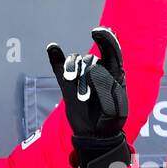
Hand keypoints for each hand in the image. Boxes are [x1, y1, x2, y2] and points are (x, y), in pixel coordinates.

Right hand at [46, 27, 130, 167]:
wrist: (96, 135)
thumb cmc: (110, 120)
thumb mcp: (114, 106)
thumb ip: (105, 86)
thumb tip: (92, 69)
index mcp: (114, 73)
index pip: (111, 50)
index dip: (105, 39)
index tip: (96, 32)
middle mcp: (99, 71)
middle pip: (89, 60)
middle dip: (84, 73)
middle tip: (83, 96)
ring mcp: (82, 78)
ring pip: (75, 64)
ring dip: (72, 71)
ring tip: (71, 84)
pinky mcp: (68, 85)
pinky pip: (61, 68)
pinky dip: (57, 58)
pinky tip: (52, 48)